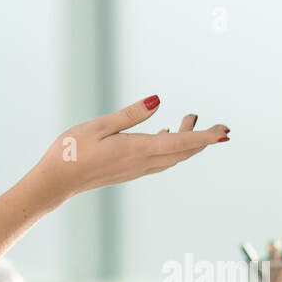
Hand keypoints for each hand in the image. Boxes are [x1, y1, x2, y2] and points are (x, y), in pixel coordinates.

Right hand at [32, 98, 227, 204]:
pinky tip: (167, 134)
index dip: (204, 137)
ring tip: (192, 117)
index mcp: (137, 149)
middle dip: (204, 139)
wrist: (56, 181)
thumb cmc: (71, 151)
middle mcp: (142, 163)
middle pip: (183, 152)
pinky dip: (173, 147)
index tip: (225, 133)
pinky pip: (161, 160)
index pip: (179, 142)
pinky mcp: (129, 171)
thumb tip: (157, 101)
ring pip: (174, 157)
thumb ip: (130, 114)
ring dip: (189, 141)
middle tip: (222, 126)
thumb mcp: (99, 126)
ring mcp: (136, 169)